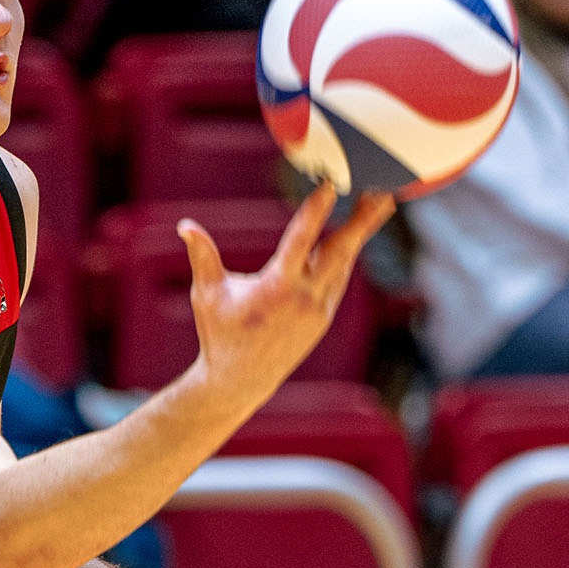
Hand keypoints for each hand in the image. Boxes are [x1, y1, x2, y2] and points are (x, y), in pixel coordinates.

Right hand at [178, 184, 394, 404]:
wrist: (240, 381)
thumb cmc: (219, 334)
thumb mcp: (207, 295)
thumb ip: (203, 257)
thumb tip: (185, 226)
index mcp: (276, 288)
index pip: (301, 241)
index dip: (316, 211)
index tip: (331, 186)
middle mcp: (304, 298)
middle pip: (341, 251)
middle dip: (363, 221)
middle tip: (383, 193)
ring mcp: (318, 309)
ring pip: (345, 264)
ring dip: (360, 233)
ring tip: (377, 204)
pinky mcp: (322, 318)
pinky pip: (339, 279)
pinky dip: (347, 256)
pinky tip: (353, 238)